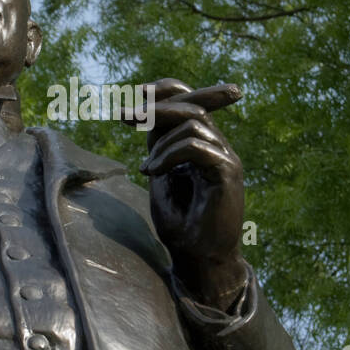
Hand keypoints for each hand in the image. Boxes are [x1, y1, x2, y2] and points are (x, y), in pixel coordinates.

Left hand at [121, 78, 249, 308]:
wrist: (200, 259)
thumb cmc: (182, 224)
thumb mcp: (161, 175)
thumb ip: (158, 146)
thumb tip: (141, 114)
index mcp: (204, 145)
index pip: (192, 100)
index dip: (165, 90)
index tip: (136, 92)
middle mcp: (219, 147)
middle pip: (192, 105)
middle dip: (154, 107)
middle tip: (122, 116)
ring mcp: (226, 158)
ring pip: (193, 123)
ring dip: (159, 141)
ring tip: (147, 168)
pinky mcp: (227, 173)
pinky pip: (196, 147)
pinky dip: (168, 155)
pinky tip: (151, 172)